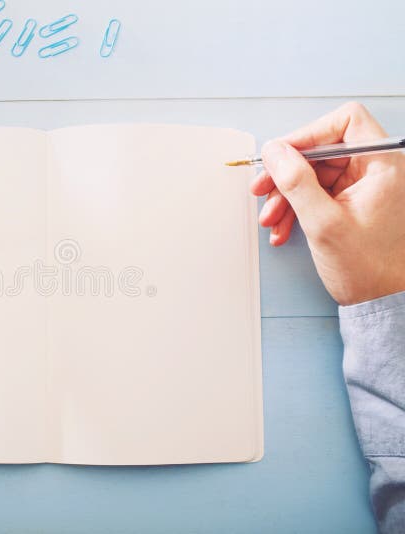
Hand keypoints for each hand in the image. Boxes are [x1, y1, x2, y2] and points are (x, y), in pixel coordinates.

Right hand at [250, 102, 404, 305]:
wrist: (382, 300)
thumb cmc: (368, 267)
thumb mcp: (323, 223)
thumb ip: (297, 182)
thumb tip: (275, 151)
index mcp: (383, 164)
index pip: (345, 121)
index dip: (308, 134)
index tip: (280, 156)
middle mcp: (377, 168)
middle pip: (322, 149)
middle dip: (287, 172)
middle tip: (262, 189)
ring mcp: (364, 185)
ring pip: (314, 173)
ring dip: (286, 194)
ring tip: (271, 219)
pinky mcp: (352, 201)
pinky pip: (316, 192)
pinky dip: (296, 207)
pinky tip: (283, 228)